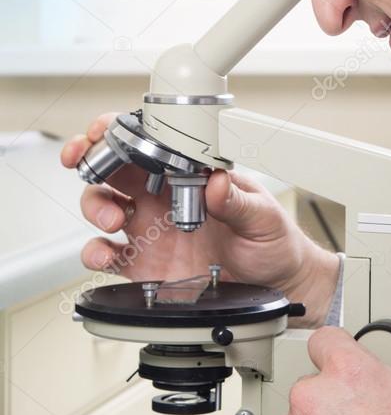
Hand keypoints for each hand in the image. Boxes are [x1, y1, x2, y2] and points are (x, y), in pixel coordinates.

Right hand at [60, 112, 338, 326]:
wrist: (276, 283)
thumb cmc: (272, 241)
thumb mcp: (263, 216)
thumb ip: (238, 201)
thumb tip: (215, 183)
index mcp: (189, 174)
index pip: (147, 141)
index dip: (117, 130)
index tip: (101, 130)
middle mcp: (163, 197)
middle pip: (113, 167)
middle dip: (91, 159)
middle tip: (90, 166)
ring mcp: (150, 229)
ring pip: (102, 204)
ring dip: (95, 204)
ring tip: (110, 219)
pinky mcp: (144, 263)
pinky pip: (108, 253)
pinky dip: (95, 252)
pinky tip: (105, 255)